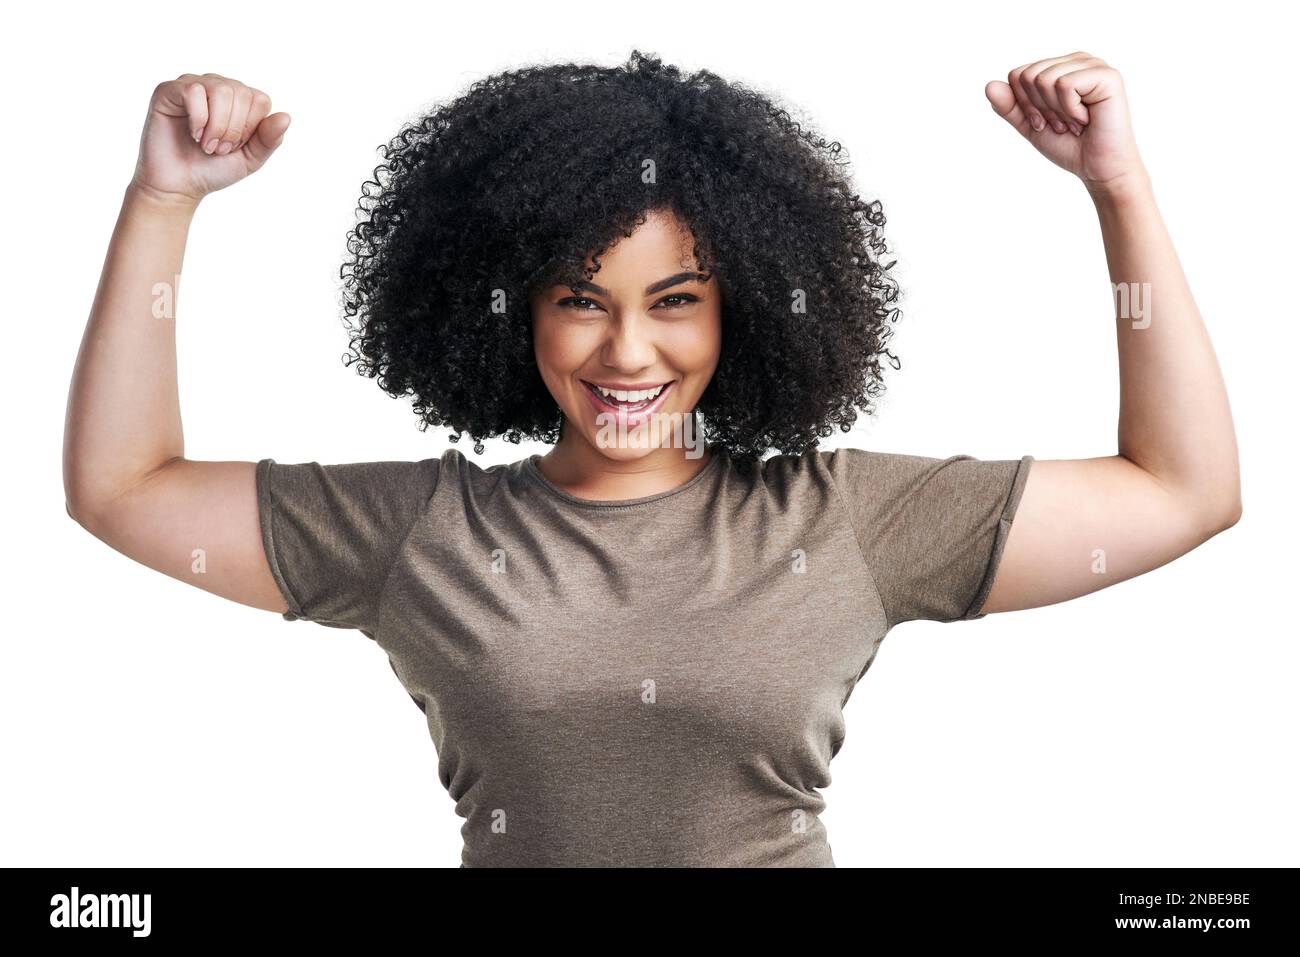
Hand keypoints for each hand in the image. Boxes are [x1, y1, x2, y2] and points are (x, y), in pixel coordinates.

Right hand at [129, 73, 290, 205]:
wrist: (180, 185)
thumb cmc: (214, 169)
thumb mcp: (250, 158)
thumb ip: (269, 139)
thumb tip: (286, 116)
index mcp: (239, 100)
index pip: (260, 99)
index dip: (250, 128)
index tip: (235, 147)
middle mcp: (217, 86)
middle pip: (241, 93)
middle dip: (234, 129)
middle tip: (219, 149)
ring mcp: (193, 85)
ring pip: (221, 90)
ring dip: (217, 126)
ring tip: (207, 145)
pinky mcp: (168, 90)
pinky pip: (194, 91)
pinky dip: (198, 119)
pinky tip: (193, 134)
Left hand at [985, 52, 1144, 193]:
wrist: (1097, 168)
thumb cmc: (1069, 146)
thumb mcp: (1030, 126)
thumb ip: (1010, 107)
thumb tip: (989, 85)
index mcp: (1059, 67)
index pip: (1018, 74)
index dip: (1024, 105)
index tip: (1045, 122)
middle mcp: (1077, 60)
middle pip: (1029, 75)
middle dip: (1039, 108)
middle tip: (1062, 125)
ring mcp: (1093, 65)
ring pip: (1045, 78)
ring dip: (1056, 112)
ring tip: (1075, 123)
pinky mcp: (1107, 75)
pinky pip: (1065, 85)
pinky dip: (1070, 110)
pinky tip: (1087, 119)